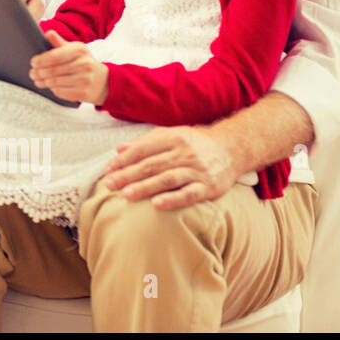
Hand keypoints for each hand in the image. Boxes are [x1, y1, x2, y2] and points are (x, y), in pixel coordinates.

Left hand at [29, 31, 107, 103]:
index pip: (55, 56)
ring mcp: (85, 79)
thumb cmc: (84, 63)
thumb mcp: (74, 50)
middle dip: (38, 73)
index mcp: (79, 50)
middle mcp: (84, 64)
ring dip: (43, 82)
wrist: (104, 81)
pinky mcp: (84, 93)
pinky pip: (61, 92)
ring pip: (55, 82)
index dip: (41, 60)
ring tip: (37, 80)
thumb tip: (48, 33)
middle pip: (53, 71)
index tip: (33, 62)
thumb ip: (59, 43)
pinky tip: (50, 87)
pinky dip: (53, 89)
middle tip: (32, 73)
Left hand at [100, 125, 239, 209]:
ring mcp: (197, 170)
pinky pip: (190, 194)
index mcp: (173, 138)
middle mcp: (185, 152)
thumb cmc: (195, 143)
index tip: (107, 170)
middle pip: (151, 165)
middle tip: (109, 184)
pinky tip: (157, 205)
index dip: (123, 160)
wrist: (232, 149)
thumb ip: (145, 141)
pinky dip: (173, 199)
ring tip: (126, 194)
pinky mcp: (209, 186)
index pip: (142, 149)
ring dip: (145, 187)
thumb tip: (118, 149)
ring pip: (167, 179)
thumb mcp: (171, 134)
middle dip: (128, 175)